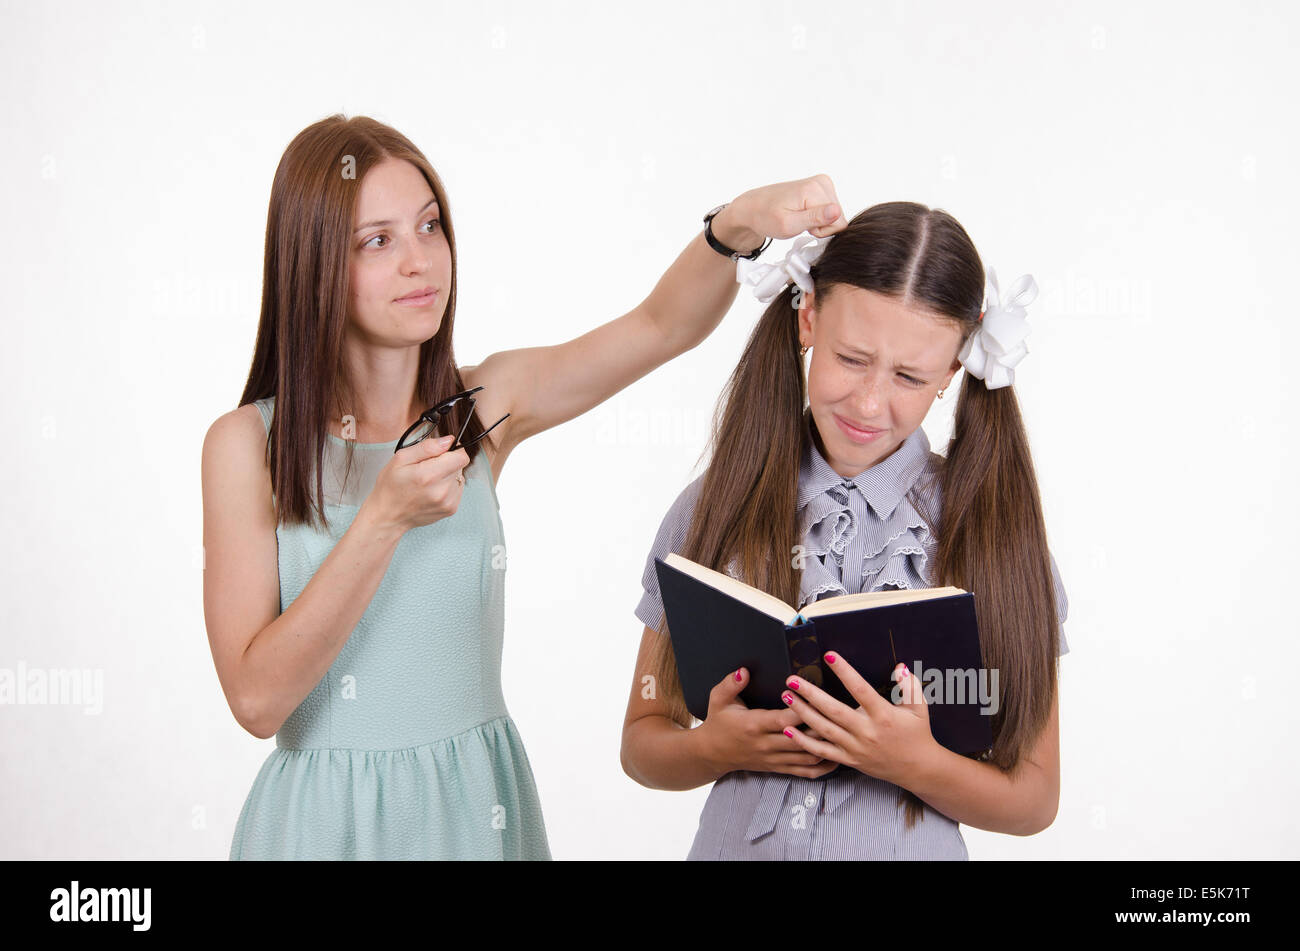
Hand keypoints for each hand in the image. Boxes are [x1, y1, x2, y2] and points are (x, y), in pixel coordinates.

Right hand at [363, 434, 469, 534]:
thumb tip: (449, 440)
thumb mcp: (401, 458)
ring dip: (447, 476)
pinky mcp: (451, 509)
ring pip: (459, 477)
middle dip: (447, 463)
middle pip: (460, 466)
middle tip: (427, 469)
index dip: (453, 451)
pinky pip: (457, 490)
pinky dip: (447, 487)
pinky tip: (432, 491)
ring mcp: (448, 502)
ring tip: (428, 482)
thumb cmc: (391, 486)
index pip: (461, 457)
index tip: (441, 453)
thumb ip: (428, 447)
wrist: (388, 516)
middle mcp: (442, 491)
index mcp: (429, 475)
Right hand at [696, 667, 838, 779]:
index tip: (814, 695)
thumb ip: (731, 684)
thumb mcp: (718, 699)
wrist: (712, 753)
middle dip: (822, 726)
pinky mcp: (778, 768)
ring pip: (808, 756)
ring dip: (827, 746)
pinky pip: (805, 772)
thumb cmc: (718, 723)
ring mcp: (774, 759)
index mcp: (754, 726)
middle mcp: (766, 744)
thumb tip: (744, 671)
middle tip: (839, 713)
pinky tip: (836, 756)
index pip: (784, 719)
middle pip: (802, 739)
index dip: (802, 709)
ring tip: (842, 731)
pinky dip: (823, 767)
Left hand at [712, 174, 848, 252]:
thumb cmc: (765, 217)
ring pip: (835, 214)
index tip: (804, 228)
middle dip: (820, 226)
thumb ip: (814, 219)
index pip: (838, 222)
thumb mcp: (788, 224)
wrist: (753, 207)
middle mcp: (821, 182)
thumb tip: (836, 211)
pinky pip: (829, 209)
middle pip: (838, 217)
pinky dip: (816, 216)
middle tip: (799, 223)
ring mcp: (821, 183)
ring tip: (799, 218)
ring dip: (818, 222)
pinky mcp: (820, 187)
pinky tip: (802, 214)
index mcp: (815, 189)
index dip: (822, 232)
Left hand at [780, 653, 937, 785]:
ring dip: (803, 713)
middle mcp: (867, 732)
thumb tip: (900, 667)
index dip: (844, 672)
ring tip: (786, 696)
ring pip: (824, 730)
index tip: (830, 656)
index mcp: (883, 715)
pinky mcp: (849, 760)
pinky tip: (789, 730)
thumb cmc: (917, 734)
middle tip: (793, 679)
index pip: (860, 689)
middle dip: (811, 693)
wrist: (918, 769)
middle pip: (834, 710)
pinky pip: (823, 752)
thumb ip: (909, 686)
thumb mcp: (919, 708)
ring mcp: (856, 748)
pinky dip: (804, 742)